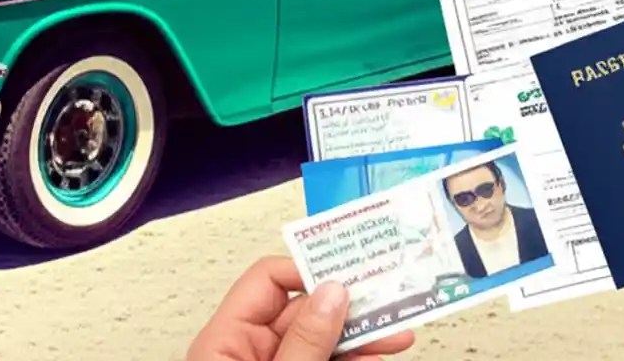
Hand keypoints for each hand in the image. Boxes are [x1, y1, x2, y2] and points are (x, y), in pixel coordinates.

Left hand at [186, 256, 414, 360]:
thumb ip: (305, 341)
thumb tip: (332, 294)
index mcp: (224, 341)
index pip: (268, 280)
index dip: (310, 270)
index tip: (351, 273)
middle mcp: (246, 353)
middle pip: (304, 310)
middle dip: (350, 305)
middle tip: (390, 294)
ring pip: (322, 340)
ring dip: (362, 334)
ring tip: (399, 328)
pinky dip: (354, 358)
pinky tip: (379, 353)